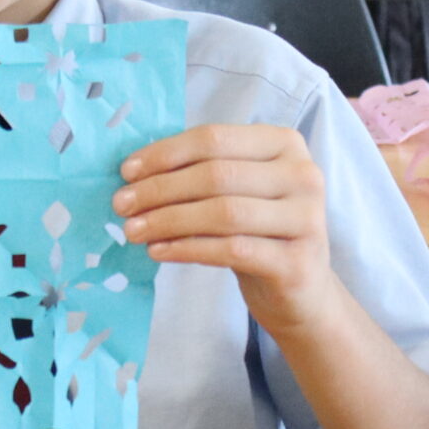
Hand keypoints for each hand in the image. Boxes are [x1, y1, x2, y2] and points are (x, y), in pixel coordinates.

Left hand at [114, 123, 335, 335]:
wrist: (301, 290)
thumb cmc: (258, 230)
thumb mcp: (237, 190)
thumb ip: (200, 171)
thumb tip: (133, 172)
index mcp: (284, 143)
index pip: (214, 138)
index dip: (166, 154)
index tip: (126, 172)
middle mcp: (303, 175)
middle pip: (216, 175)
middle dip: (160, 189)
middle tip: (122, 205)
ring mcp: (307, 220)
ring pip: (223, 213)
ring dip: (168, 220)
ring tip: (132, 231)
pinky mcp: (298, 263)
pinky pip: (232, 250)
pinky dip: (187, 249)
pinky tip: (158, 251)